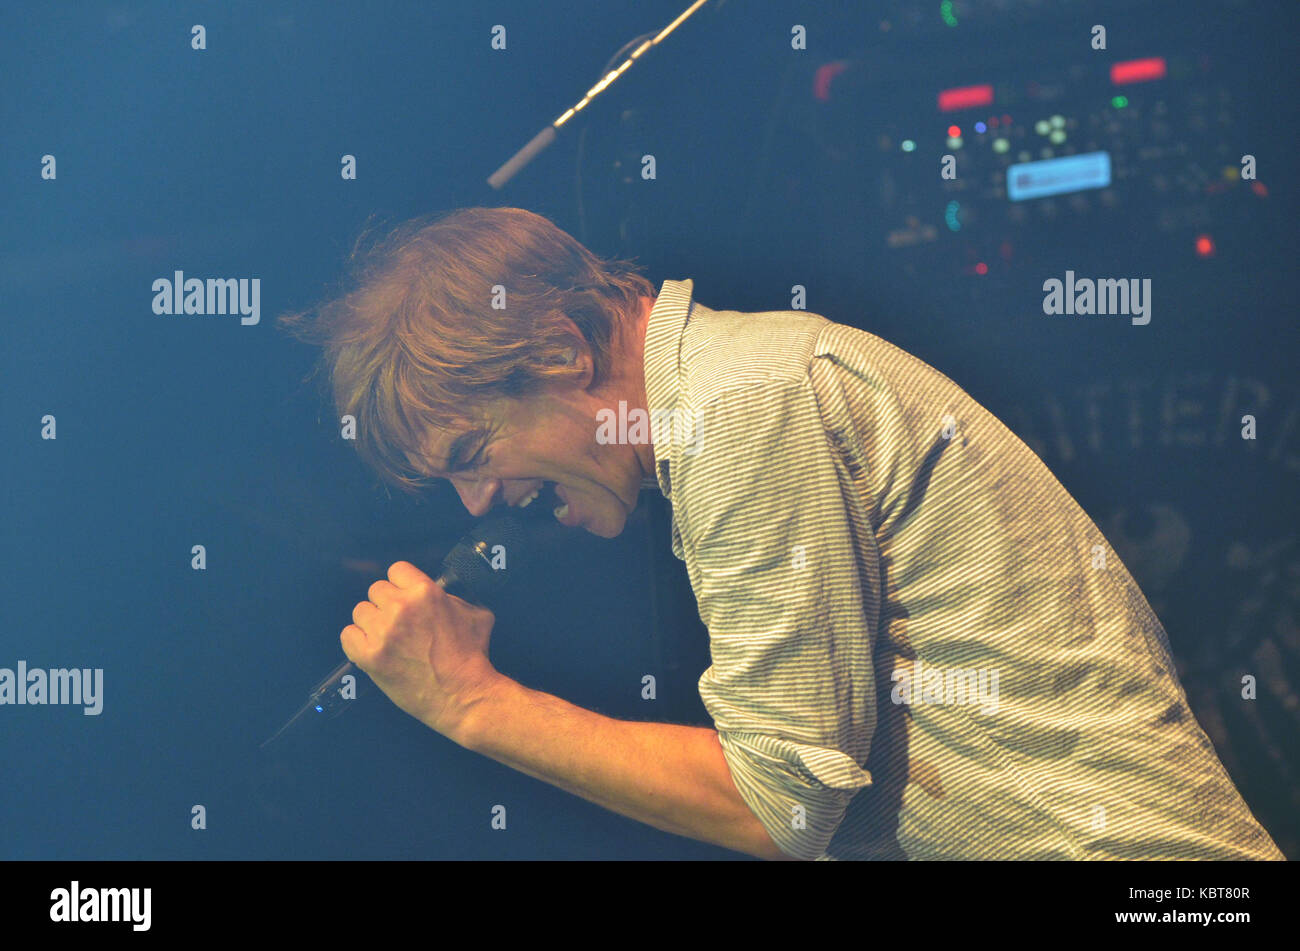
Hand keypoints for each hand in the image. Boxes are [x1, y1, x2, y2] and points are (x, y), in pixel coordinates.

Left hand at [341, 560, 499, 739]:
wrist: (462, 695)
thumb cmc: (471, 657)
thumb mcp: (477, 614)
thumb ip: (454, 597)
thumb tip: (443, 593)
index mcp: (425, 592)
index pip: (396, 570)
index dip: (401, 584)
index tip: (405, 596)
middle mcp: (401, 608)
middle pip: (376, 590)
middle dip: (387, 604)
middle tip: (399, 622)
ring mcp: (383, 632)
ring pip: (360, 611)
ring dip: (372, 623)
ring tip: (387, 638)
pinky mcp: (369, 656)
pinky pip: (348, 636)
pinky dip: (357, 642)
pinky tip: (373, 649)